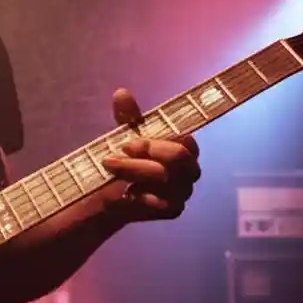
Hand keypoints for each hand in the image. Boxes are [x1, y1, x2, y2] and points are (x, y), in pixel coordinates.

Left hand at [96, 88, 200, 225]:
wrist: (115, 191)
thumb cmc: (128, 158)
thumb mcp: (126, 134)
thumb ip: (128, 117)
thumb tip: (121, 93)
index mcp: (185, 148)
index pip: (185, 140)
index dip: (156, 141)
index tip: (128, 143)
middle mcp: (190, 169)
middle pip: (178, 157)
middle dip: (145, 154)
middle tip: (114, 158)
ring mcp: (184, 191)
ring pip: (165, 178)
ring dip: (134, 172)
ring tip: (112, 170)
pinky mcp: (175, 209)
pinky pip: (162, 202)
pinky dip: (141, 196)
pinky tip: (126, 192)